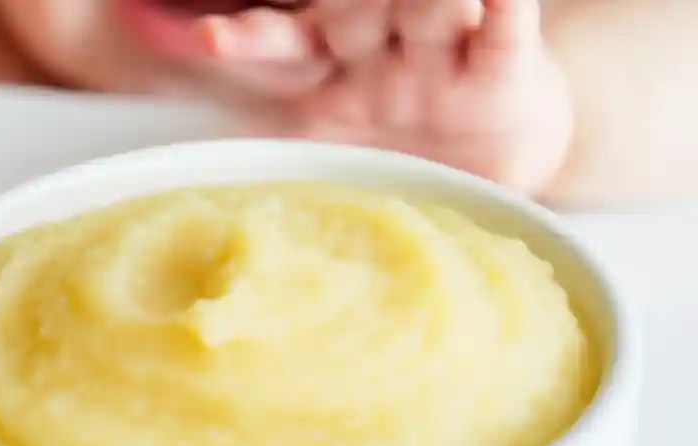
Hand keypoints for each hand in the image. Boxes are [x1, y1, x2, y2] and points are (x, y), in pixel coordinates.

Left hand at [201, 0, 572, 194]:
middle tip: (321, 22)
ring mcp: (442, 48)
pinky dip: (502, 10)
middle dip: (342, 8)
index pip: (283, 41)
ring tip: (424, 1)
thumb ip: (277, 140)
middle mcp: (382, 40)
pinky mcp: (503, 67)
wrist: (498, 156)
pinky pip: (506, 29)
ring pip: (428, 7)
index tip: (209, 39)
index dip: (248, 38)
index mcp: (330, 61)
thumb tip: (207, 161)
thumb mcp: (332, 138)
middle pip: (354, 9)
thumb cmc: (402, 140)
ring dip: (422, 0)